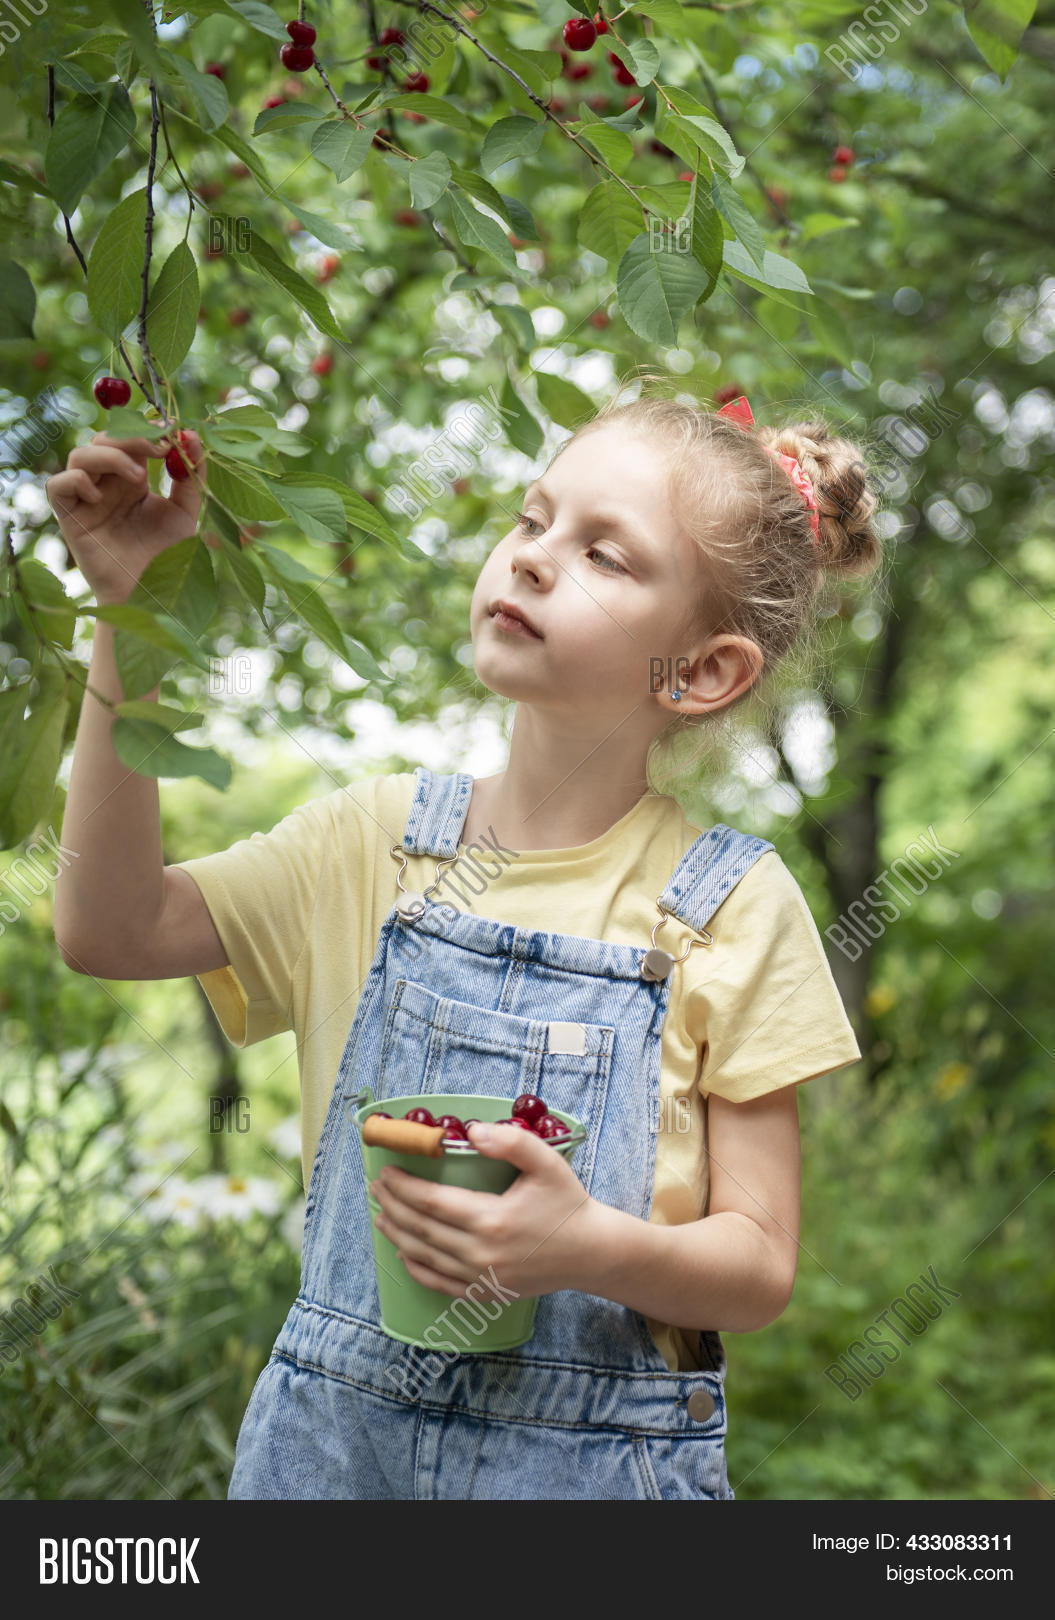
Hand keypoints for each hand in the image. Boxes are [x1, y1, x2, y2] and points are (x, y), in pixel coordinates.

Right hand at [45, 429, 205, 604]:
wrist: (152, 597)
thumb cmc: (168, 558)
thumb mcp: (186, 513)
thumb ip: (191, 477)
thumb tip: (194, 437)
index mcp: (132, 480)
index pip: (129, 439)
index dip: (146, 430)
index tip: (172, 434)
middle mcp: (107, 486)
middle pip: (103, 439)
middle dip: (132, 438)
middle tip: (160, 449)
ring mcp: (86, 500)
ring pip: (79, 455)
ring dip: (109, 456)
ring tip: (138, 478)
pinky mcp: (70, 519)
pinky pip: (57, 486)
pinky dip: (76, 481)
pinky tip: (100, 496)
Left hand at [369, 1121, 603, 1303]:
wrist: (591, 1252)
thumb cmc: (567, 1204)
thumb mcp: (546, 1163)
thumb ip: (511, 1142)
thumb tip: (471, 1131)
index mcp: (491, 1219)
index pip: (431, 1202)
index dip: (404, 1187)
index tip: (387, 1171)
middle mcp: (480, 1253)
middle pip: (421, 1228)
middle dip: (393, 1206)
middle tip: (375, 1187)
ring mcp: (482, 1278)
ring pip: (425, 1256)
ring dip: (397, 1235)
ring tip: (380, 1216)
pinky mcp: (486, 1293)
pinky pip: (441, 1284)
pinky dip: (418, 1269)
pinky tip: (405, 1255)